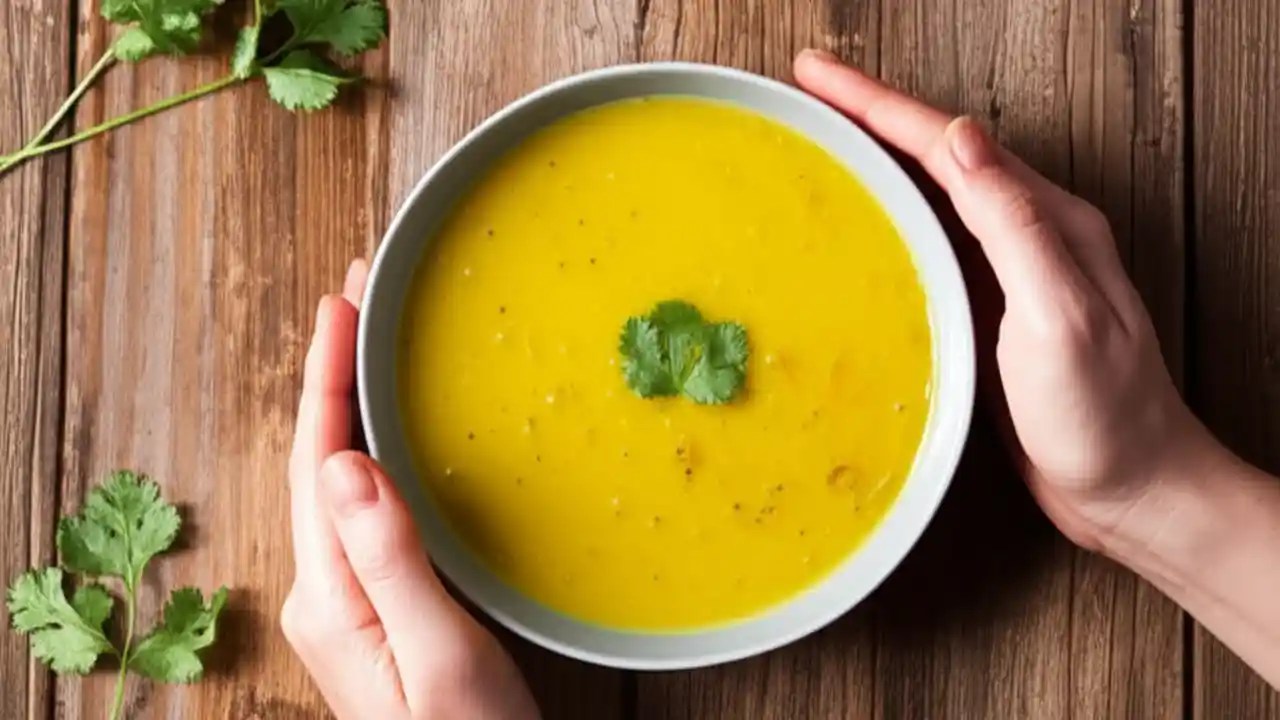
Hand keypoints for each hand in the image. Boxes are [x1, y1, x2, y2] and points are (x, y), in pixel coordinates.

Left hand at [282, 259, 537, 718]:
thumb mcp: (438, 654)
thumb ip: (391, 562)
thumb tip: (346, 464)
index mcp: (331, 598)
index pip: (318, 465)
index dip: (328, 379)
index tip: (342, 304)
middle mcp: (328, 593)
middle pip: (321, 462)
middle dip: (335, 375)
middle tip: (360, 297)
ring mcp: (351, 602)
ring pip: (342, 481)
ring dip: (352, 407)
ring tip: (371, 343)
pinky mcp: (381, 606)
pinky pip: (369, 507)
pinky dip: (377, 451)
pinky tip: (394, 432)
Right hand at [792, 49, 1222, 550]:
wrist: (1133, 491)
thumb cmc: (1103, 414)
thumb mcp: (1059, 312)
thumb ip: (1015, 224)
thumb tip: (962, 138)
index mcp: (1046, 222)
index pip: (949, 145)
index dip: (878, 105)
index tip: (817, 77)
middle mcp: (1028, 235)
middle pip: (936, 157)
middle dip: (870, 118)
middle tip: (808, 95)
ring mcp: (1009, 274)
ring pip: (931, 197)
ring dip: (878, 162)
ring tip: (824, 141)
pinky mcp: (990, 313)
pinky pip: (931, 245)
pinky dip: (891, 219)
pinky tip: (864, 225)